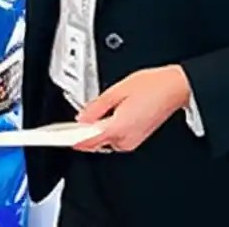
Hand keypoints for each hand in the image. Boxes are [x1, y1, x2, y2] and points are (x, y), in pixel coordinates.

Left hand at [72, 65, 191, 152]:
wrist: (176, 88)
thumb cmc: (152, 86)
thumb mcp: (117, 90)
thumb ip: (95, 107)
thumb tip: (81, 118)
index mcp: (118, 127)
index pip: (86, 140)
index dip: (67, 138)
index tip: (53, 137)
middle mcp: (125, 139)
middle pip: (93, 141)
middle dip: (82, 131)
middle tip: (75, 116)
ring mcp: (132, 140)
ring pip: (103, 140)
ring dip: (95, 129)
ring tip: (98, 108)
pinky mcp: (136, 138)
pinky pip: (114, 137)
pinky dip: (106, 129)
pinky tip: (106, 115)